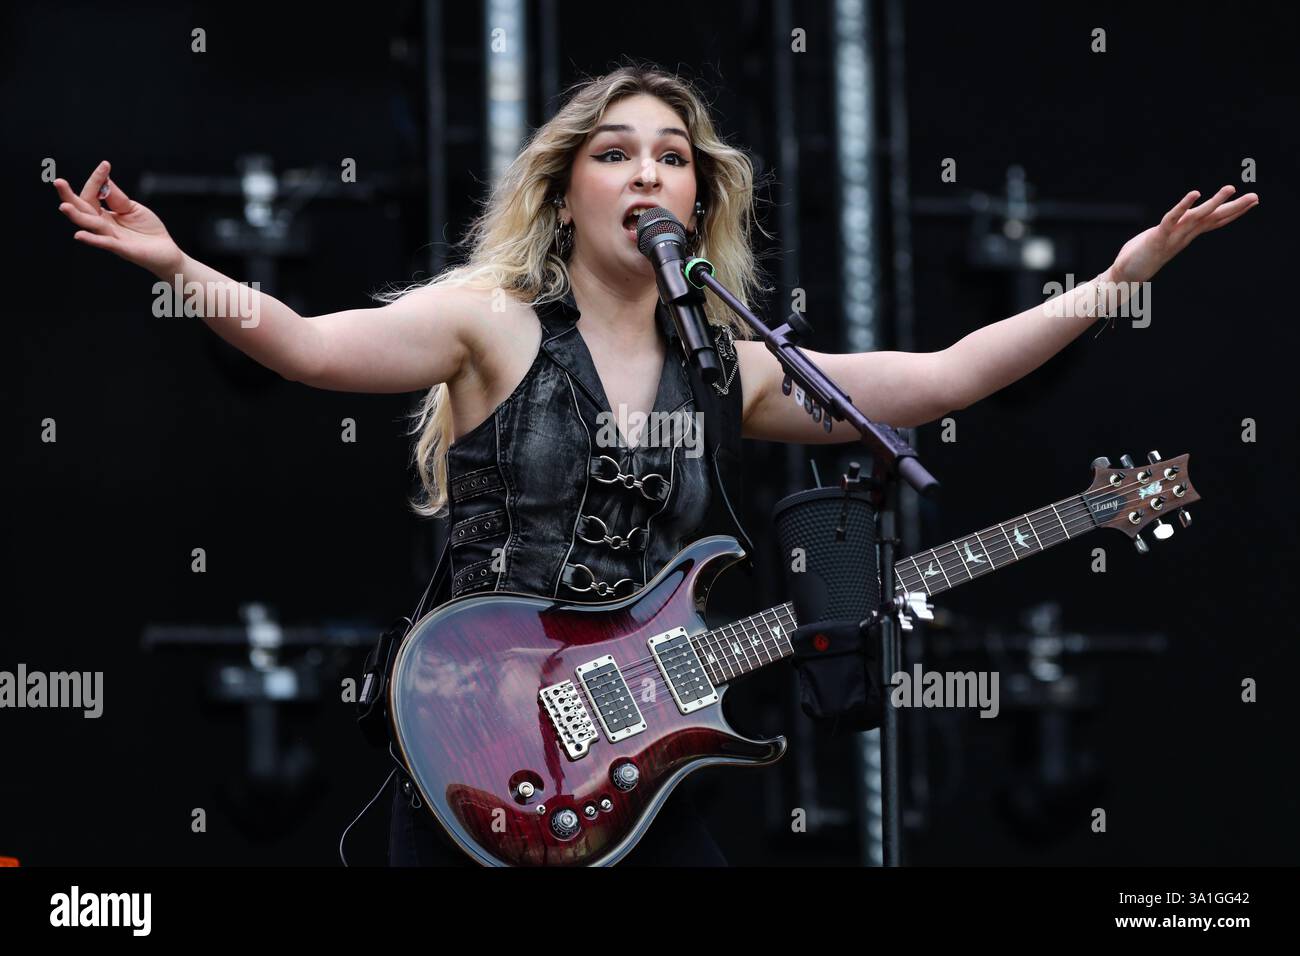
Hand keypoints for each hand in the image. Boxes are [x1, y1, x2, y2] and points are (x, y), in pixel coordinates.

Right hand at [54, 160, 182, 276]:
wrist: (166, 252)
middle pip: (81, 210)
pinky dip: (93, 239)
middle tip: (58, 182)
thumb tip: (104, 179)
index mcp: (103, 214)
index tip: (105, 165)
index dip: (97, 180)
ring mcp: (111, 237)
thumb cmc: (148, 230)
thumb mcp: (132, 208)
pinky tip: (79, 235)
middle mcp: (103, 225)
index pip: (92, 195)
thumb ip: (116, 197)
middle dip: (68, 196)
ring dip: (76, 216)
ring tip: (64, 206)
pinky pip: (105, 243)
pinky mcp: (122, 249)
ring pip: (90, 225)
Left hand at [1110, 185, 1258, 285]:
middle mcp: (1183, 235)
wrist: (1123, 277)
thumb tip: (1178, 221)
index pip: (1213, 221)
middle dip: (1235, 208)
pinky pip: (1172, 218)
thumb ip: (1171, 229)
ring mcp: (1172, 236)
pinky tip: (1195, 193)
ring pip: (1198, 217)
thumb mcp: (1161, 239)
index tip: (1252, 201)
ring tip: (1230, 189)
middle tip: (1257, 197)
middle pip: (1213, 219)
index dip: (1233, 212)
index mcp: (1186, 235)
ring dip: (1214, 203)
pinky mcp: (1158, 237)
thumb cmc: (1138, 257)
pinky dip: (1183, 206)